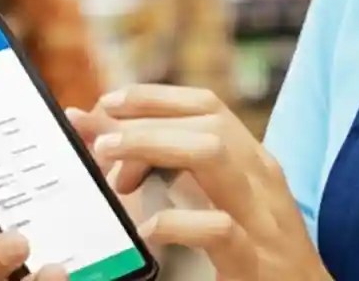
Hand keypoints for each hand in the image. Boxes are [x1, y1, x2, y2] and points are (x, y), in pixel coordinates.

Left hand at [90, 84, 327, 279]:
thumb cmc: (255, 248)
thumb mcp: (219, 201)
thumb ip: (167, 168)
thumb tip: (97, 130)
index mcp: (253, 161)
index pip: (208, 106)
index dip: (156, 97)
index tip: (109, 102)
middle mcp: (260, 178)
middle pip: (206, 123)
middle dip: (147, 124)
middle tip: (101, 145)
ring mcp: (261, 217)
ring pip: (213, 156)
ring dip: (156, 149)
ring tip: (117, 173)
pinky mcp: (255, 261)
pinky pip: (218, 228)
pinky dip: (178, 223)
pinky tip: (150, 230)